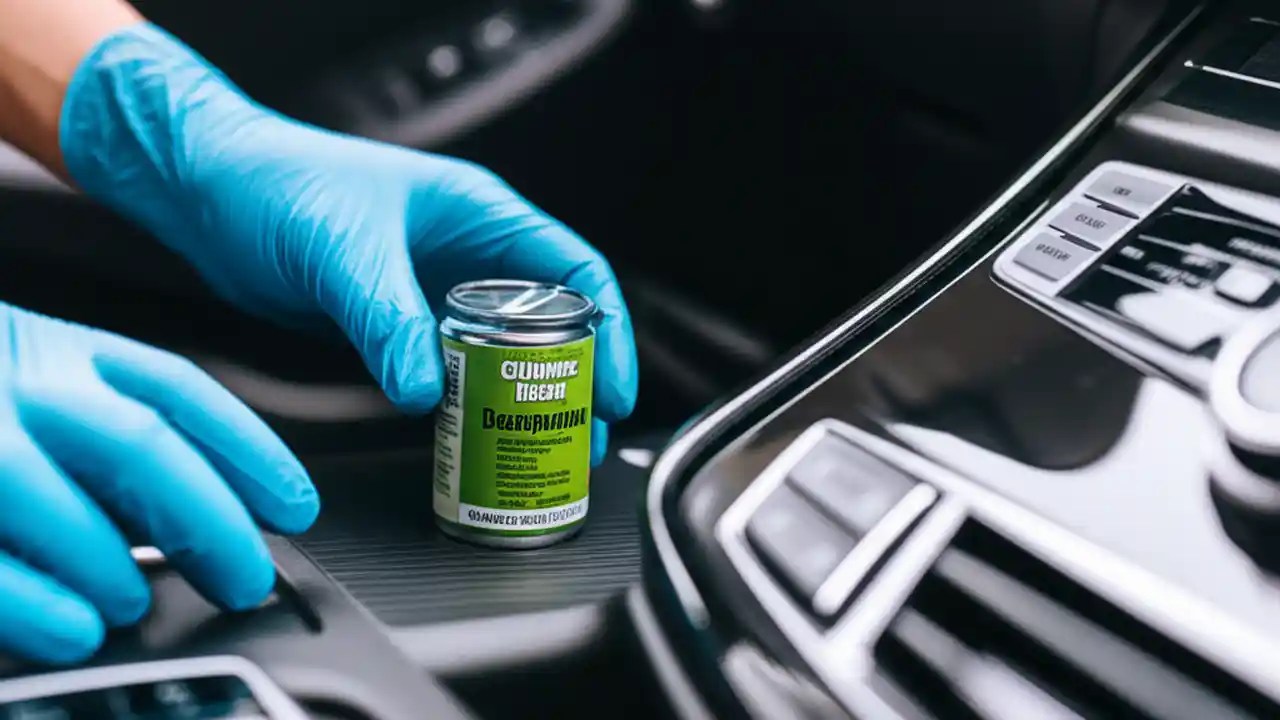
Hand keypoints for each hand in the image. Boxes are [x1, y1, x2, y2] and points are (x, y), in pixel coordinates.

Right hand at [0, 303, 317, 663]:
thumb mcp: (37, 384)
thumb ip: (109, 430)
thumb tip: (221, 503)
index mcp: (52, 346)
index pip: (176, 388)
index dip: (249, 448)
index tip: (296, 505)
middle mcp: (8, 376)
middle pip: (136, 441)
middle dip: (209, 517)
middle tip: (246, 577)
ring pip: (47, 493)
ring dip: (113, 562)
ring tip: (139, 607)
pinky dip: (25, 598)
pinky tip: (74, 631)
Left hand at [60, 25, 638, 462]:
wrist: (209, 191)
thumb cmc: (277, 184)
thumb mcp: (341, 249)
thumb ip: (386, 318)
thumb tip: (424, 390)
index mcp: (480, 215)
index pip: (574, 272)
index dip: (608, 331)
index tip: (611, 388)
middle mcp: (469, 254)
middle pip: (552, 324)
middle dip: (575, 383)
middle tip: (582, 439)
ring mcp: (436, 291)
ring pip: (505, 354)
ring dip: (526, 402)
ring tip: (543, 452)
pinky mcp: (402, 323)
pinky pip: (453, 371)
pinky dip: (471, 406)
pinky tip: (473, 438)